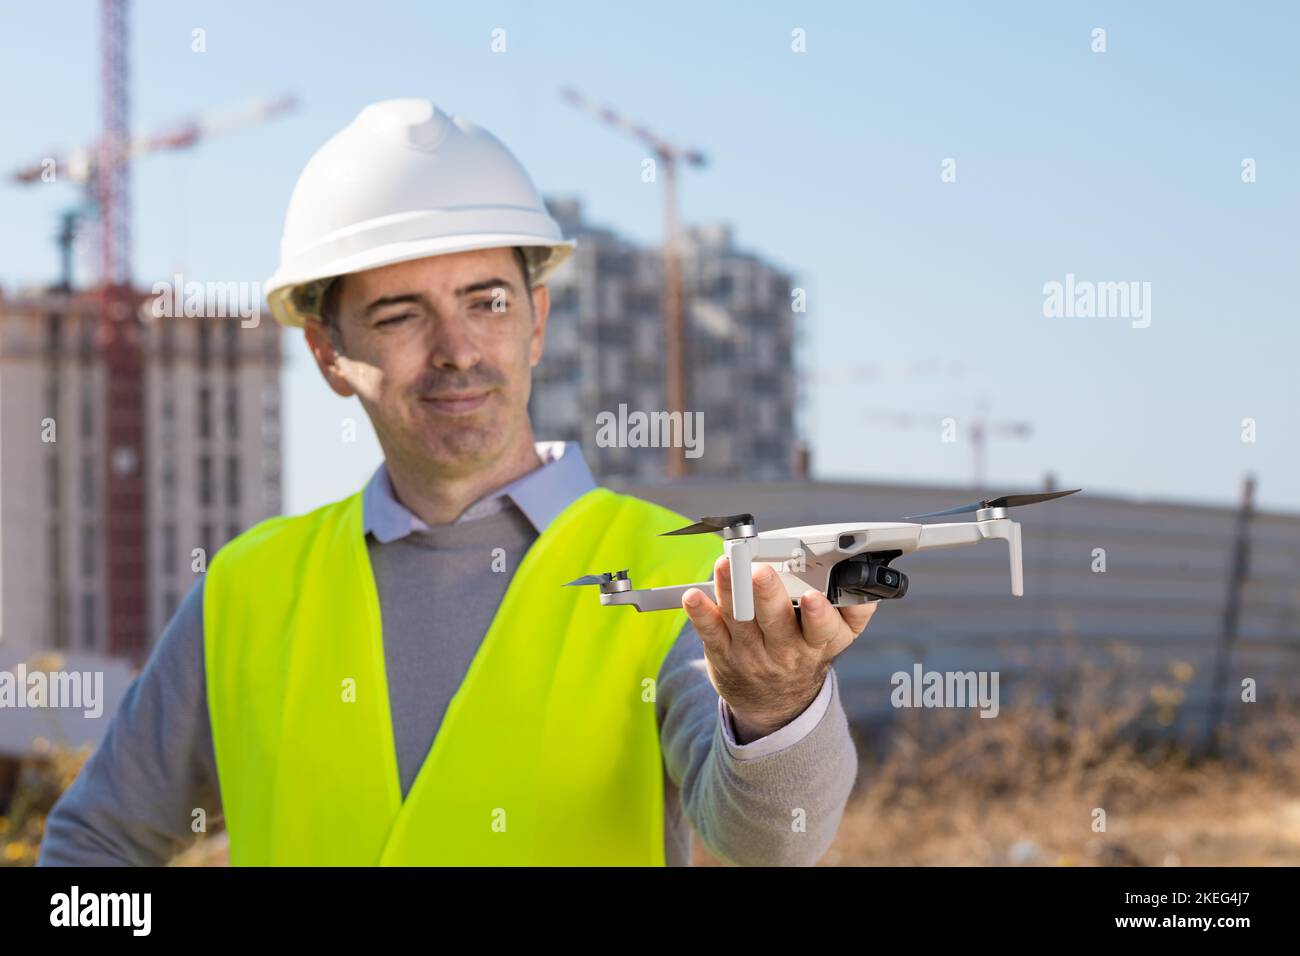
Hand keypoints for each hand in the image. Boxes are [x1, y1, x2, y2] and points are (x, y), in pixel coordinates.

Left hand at [681, 555, 877, 743]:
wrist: (776, 702)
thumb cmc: (807, 652)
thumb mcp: (838, 638)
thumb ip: (856, 608)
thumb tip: (868, 581)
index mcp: (817, 642)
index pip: (822, 630)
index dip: (818, 614)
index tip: (812, 597)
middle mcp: (784, 649)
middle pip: (775, 621)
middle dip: (768, 594)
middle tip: (760, 572)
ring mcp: (751, 652)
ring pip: (739, 619)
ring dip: (730, 591)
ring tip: (725, 566)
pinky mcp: (722, 652)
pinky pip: (709, 632)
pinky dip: (699, 613)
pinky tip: (693, 597)